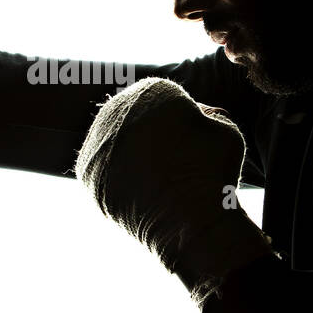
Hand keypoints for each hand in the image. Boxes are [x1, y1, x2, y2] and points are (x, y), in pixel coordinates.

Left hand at [75, 77, 275, 303]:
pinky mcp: (86, 173)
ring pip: (116, 142)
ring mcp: (96, 141)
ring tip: (156, 177)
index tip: (190, 144)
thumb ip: (206, 111)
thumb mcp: (226, 128)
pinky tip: (139, 189)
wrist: (189, 223)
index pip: (162, 99)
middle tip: (171, 162)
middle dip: (151, 136)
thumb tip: (196, 113)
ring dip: (131, 155)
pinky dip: (117, 178)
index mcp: (151, 90)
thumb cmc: (212, 174)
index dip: (181, 122)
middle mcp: (116, 108)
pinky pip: (102, 169)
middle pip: (135, 117)